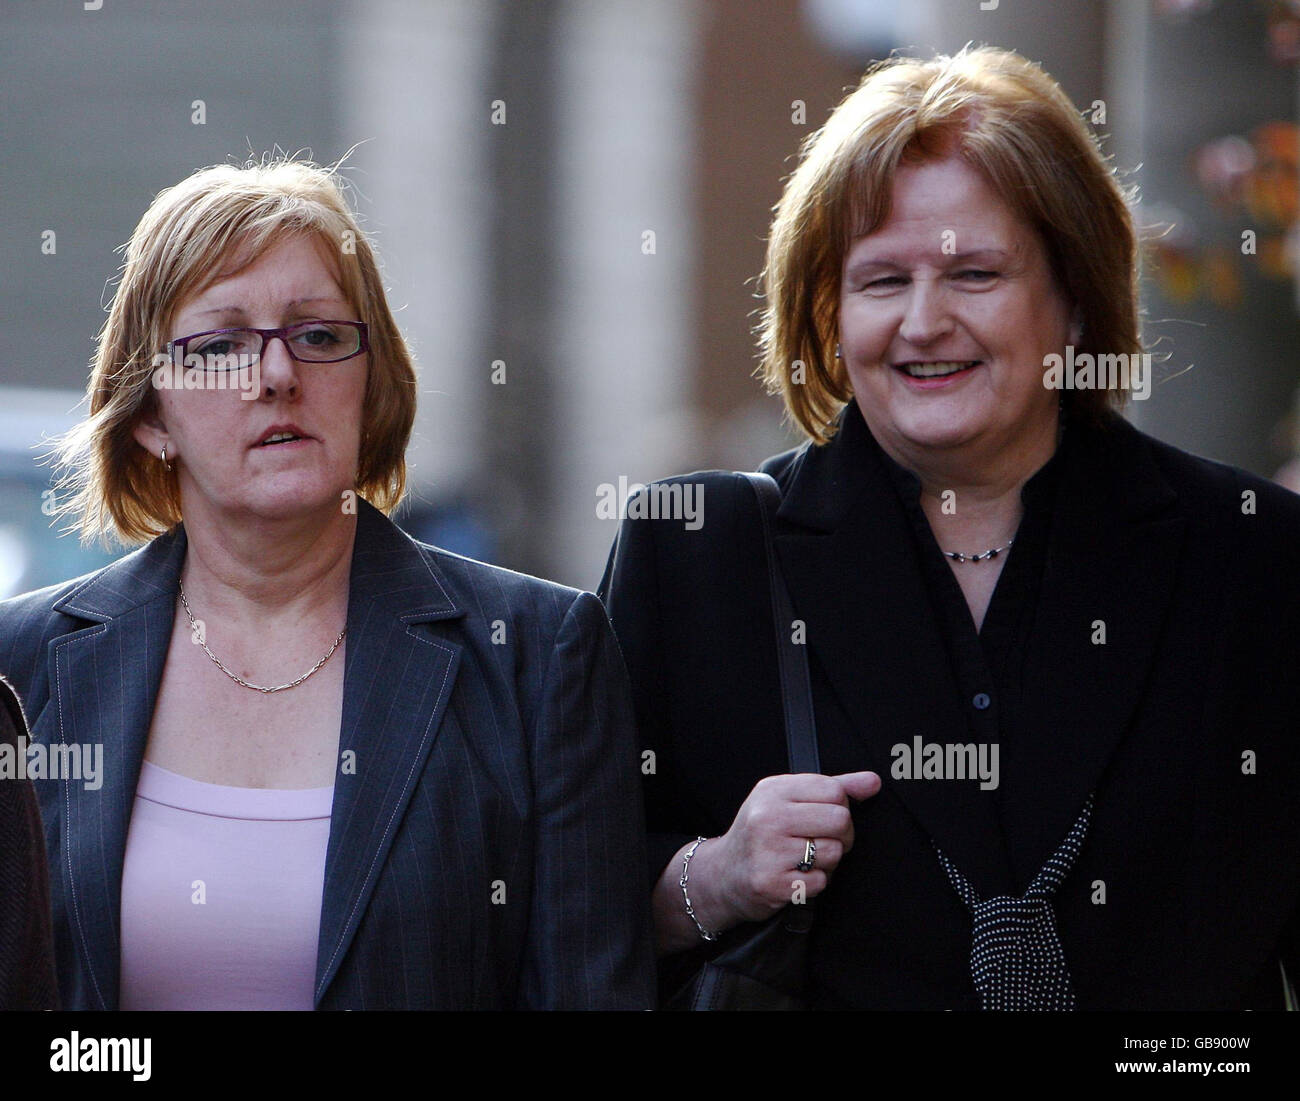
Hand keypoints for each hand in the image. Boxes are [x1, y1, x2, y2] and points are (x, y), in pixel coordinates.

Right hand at [690, 770, 880, 928]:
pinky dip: (814, 883)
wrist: (722, 876)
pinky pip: (821, 881)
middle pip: (840, 819)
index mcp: (772, 790)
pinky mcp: (771, 882)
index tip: (825, 819)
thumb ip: (831, 788)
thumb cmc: (761, 835)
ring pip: (833, 852)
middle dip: (841, 836)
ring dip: (827, 862)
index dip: (840, 808)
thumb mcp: (786, 801)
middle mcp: (767, 816)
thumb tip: (873, 781)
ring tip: (804, 860)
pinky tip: (795, 877)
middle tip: (822, 842)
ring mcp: (767, 850)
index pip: (833, 790)